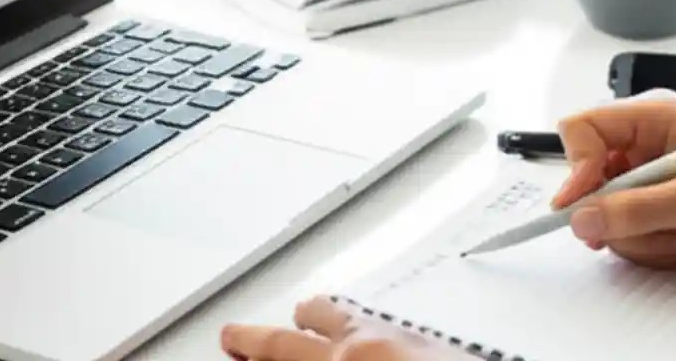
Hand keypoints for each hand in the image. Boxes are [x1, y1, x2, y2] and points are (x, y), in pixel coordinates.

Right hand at [221, 296, 466, 360]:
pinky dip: (373, 336)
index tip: (233, 336)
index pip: (282, 346)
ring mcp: (413, 341)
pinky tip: (380, 348)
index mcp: (349, 357)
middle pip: (321, 317)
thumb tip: (280, 357)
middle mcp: (380, 342)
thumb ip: (306, 359)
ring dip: (334, 325)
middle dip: (293, 324)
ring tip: (322, 326)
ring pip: (361, 320)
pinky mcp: (442, 348)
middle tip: (272, 327)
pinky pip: (393, 332)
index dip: (251, 341)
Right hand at [552, 90, 675, 269]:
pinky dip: (650, 246)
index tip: (585, 204)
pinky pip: (625, 232)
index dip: (576, 167)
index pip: (582, 129)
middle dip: (616, 213)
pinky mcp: (658, 207)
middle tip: (649, 227)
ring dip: (639, 235)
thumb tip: (582, 218)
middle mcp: (645, 142)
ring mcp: (650, 177)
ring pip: (604, 212)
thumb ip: (637, 209)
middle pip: (589, 178)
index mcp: (653, 115)